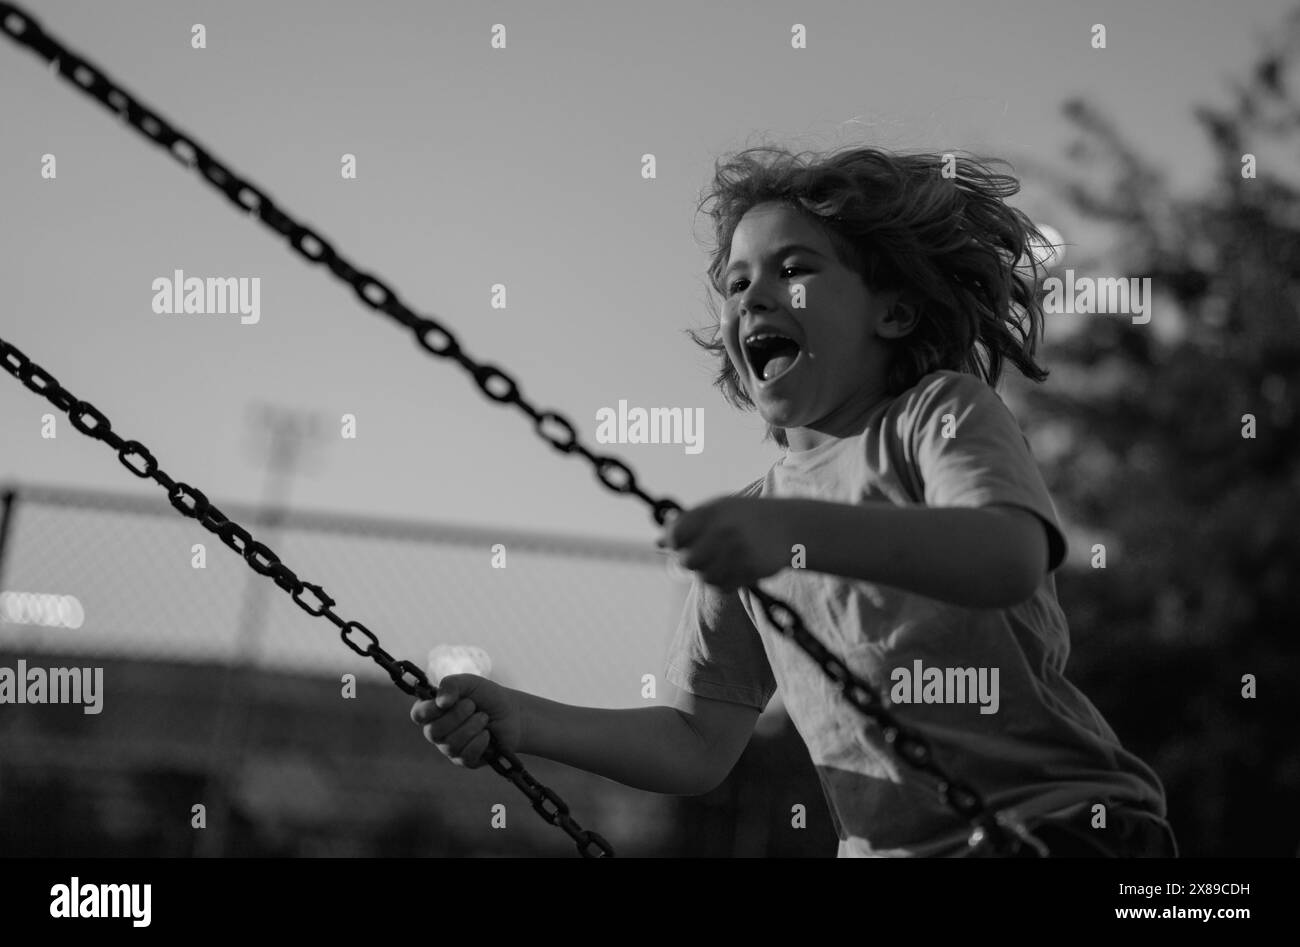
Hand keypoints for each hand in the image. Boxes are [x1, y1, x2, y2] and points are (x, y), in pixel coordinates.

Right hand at [410, 673, 521, 767]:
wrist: (513, 714)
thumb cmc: (487, 697)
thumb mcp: (470, 683)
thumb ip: (452, 685)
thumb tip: (441, 702)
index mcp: (434, 711)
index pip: (418, 714)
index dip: (430, 709)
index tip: (448, 701)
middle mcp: (438, 732)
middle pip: (433, 732)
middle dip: (456, 716)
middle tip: (473, 706)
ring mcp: (450, 748)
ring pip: (451, 744)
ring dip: (472, 727)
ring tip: (484, 717)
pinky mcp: (466, 761)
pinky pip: (466, 755)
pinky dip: (479, 742)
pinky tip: (487, 734)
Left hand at [657, 496, 793, 590]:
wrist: (788, 525)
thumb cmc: (745, 517)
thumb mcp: (718, 509)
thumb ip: (687, 523)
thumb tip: (657, 543)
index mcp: (713, 511)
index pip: (676, 535)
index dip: (674, 543)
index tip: (679, 544)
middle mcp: (724, 530)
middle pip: (687, 561)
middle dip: (691, 561)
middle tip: (705, 554)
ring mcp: (738, 551)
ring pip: (704, 577)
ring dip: (709, 572)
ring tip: (723, 560)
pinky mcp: (750, 569)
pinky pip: (722, 586)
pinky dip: (723, 582)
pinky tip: (734, 569)